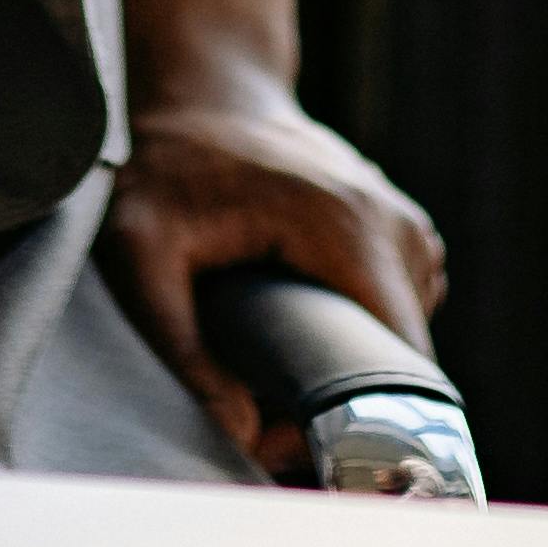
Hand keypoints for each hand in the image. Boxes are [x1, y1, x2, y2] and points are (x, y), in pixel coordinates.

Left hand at [101, 0, 446, 474]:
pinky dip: (360, 335)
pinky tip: (304, 331)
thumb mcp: (140, 252)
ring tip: (275, 372)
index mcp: (348, 229)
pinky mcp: (402, 230)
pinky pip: (401, 311)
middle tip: (266, 424)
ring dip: (351, 372)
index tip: (300, 452)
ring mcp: (407, 225)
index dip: (358, 425)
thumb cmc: (168, 169)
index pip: (398, 364)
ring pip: (405, 341)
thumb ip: (180, 345)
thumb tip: (239, 434)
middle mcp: (395, 225)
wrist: (203, 94)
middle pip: (404, 361)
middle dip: (345, 408)